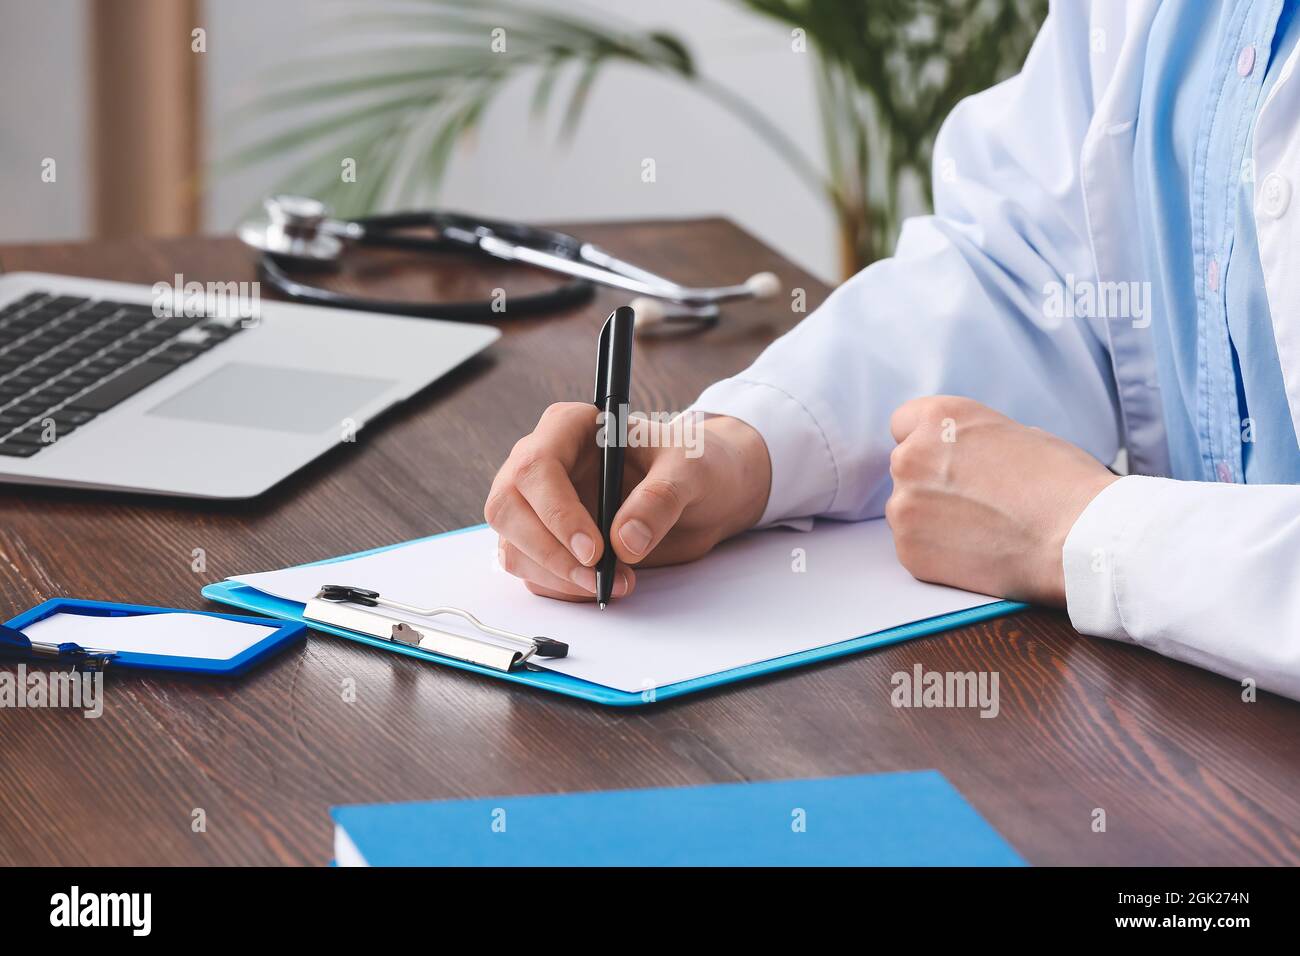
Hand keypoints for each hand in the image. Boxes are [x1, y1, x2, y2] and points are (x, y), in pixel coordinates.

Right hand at [485, 403, 770, 600]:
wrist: (701, 495)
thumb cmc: (691, 464)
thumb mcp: (689, 469)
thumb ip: (660, 498)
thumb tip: (625, 541)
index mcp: (570, 428)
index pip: (537, 465)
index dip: (558, 511)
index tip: (595, 549)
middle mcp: (542, 464)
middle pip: (508, 509)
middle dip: (549, 553)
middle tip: (597, 578)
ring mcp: (537, 505)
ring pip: (514, 547)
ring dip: (557, 577)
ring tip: (615, 584)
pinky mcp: (545, 540)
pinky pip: (532, 572)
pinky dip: (562, 588)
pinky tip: (602, 586)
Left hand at [886, 396, 1117, 604]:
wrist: (1079, 541)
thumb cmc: (1064, 484)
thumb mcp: (1021, 434)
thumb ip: (978, 440)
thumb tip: (969, 455)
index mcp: (940, 419)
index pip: (904, 422)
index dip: (929, 442)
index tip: (948, 460)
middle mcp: (911, 457)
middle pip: (906, 468)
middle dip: (932, 481)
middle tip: (976, 501)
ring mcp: (904, 506)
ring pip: (907, 508)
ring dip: (932, 518)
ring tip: (983, 530)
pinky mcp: (909, 550)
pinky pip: (914, 546)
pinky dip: (937, 552)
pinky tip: (977, 553)